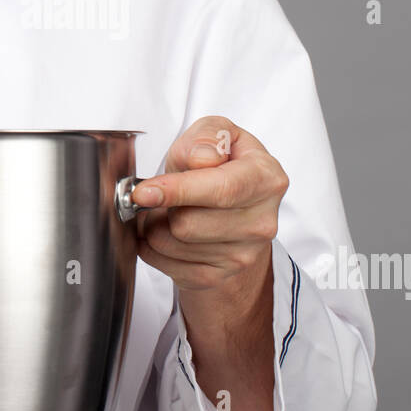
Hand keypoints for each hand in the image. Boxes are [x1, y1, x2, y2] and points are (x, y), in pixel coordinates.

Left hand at [132, 115, 288, 305]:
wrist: (231, 207)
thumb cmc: (219, 166)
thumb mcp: (215, 133)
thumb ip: (208, 136)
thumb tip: (202, 159)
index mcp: (267, 178)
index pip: (221, 190)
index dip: (178, 191)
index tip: (143, 192)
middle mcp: (262, 220)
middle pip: (188, 223)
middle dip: (163, 207)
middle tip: (160, 195)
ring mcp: (244, 254)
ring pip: (173, 244)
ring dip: (155, 226)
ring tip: (167, 210)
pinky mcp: (221, 276)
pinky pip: (167, 264)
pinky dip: (154, 247)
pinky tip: (166, 232)